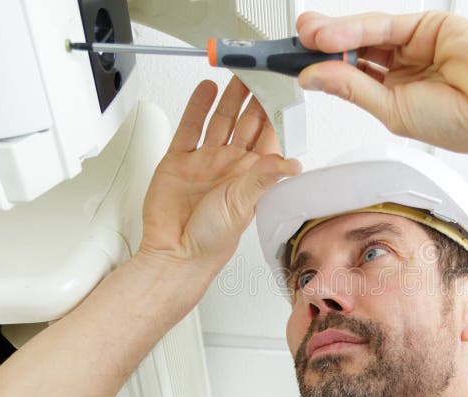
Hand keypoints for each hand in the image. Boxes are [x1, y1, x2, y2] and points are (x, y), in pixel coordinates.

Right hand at [138, 76, 301, 273]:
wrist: (175, 252)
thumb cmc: (212, 239)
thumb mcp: (244, 204)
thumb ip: (264, 178)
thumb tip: (293, 163)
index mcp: (252, 175)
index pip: (269, 136)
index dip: (276, 113)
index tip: (283, 91)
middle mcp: (231, 165)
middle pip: (246, 122)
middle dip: (254, 97)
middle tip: (260, 72)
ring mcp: (205, 161)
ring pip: (220, 120)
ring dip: (229, 98)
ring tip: (237, 74)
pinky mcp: (179, 160)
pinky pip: (190, 127)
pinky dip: (197, 107)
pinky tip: (206, 90)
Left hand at [296, 11, 467, 157]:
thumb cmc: (456, 123)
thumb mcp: (391, 111)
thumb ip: (353, 88)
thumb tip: (314, 77)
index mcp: (392, 92)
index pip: (348, 75)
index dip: (320, 68)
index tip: (292, 67)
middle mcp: (401, 66)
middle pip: (353, 50)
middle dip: (321, 47)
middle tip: (292, 46)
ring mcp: (413, 45)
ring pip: (365, 34)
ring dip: (333, 34)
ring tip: (306, 36)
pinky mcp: (427, 25)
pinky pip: (385, 25)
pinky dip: (355, 29)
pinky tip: (331, 35)